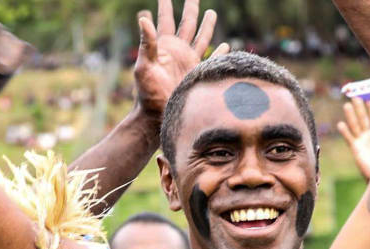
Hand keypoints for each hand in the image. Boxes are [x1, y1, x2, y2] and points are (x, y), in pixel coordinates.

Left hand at [134, 0, 229, 118]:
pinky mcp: (198, 75)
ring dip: (207, 26)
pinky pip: (213, 61)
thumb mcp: (144, 66)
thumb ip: (147, 44)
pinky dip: (220, 53)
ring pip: (202, 38)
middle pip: (187, 24)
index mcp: (165, 47)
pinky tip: (227, 46)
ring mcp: (189, 63)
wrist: (158, 117)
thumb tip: (143, 18)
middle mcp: (178, 52)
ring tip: (211, 12)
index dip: (165, 6)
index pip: (166, 20)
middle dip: (190, 9)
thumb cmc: (147, 93)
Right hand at [338, 97, 369, 180]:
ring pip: (356, 125)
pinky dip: (345, 132)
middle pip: (363, 117)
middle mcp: (369, 136)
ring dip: (351, 115)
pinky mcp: (356, 150)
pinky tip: (341, 124)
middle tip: (358, 93)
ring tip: (348, 104)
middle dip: (361, 106)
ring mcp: (361, 142)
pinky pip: (349, 139)